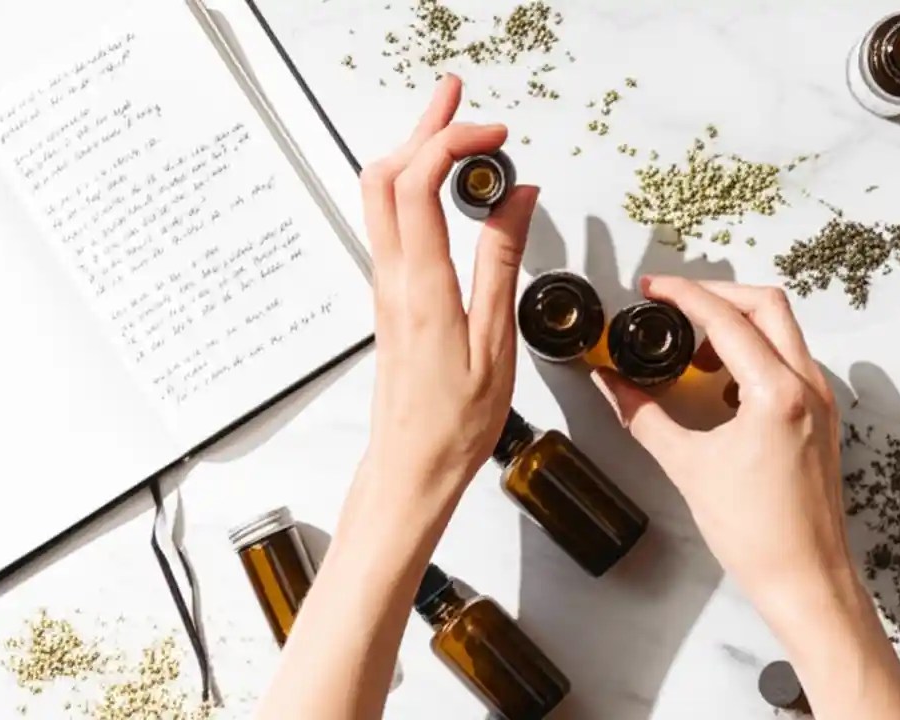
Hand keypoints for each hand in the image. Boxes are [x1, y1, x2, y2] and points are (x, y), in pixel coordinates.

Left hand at [358, 75, 538, 512]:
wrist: (410, 466)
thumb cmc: (454, 422)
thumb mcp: (496, 342)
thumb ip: (502, 262)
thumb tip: (517, 200)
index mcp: (420, 286)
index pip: (417, 183)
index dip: (451, 142)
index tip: (494, 134)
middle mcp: (393, 277)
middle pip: (386, 175)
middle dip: (423, 126)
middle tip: (459, 97)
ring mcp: (386, 285)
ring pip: (382, 196)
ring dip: (415, 152)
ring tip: (455, 127)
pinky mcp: (391, 296)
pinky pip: (392, 222)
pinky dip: (416, 187)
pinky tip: (445, 188)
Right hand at [593, 278, 899, 718]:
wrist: (806, 580)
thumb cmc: (760, 536)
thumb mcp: (688, 468)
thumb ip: (643, 416)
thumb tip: (613, 384)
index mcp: (777, 393)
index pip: (727, 317)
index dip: (683, 295)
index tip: (653, 289)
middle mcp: (808, 388)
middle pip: (766, 304)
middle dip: (716, 294)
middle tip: (673, 304)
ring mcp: (820, 402)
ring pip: (782, 330)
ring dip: (737, 324)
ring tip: (693, 350)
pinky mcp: (820, 419)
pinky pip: (789, 362)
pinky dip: (755, 354)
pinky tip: (722, 384)